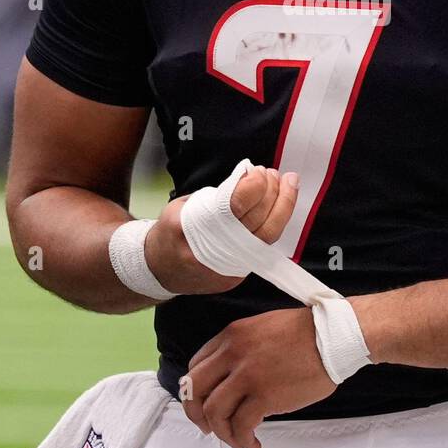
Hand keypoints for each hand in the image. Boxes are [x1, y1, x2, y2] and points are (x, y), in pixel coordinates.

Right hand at [144, 165, 298, 295]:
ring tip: (286, 184)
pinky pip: (264, 246)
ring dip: (282, 206)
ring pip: (268, 236)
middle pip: (257, 221)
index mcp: (194, 228)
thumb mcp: (185, 205)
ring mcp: (227, 268)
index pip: (235, 206)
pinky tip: (280, 206)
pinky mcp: (238, 277)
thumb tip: (249, 178)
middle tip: (275, 174)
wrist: (160, 270)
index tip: (259, 171)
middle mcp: (212, 252)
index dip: (253, 186)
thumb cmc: (172, 231)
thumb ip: (218, 195)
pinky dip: (275, 223)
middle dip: (272, 192)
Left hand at [181, 307, 337, 447]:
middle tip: (207, 427)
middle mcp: (233, 354)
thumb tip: (230, 378)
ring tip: (236, 440)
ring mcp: (247, 376)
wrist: (332, 336)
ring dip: (221, 432)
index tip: (204, 403)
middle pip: (195, 390)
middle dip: (196, 414)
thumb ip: (240, 348)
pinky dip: (243, 440)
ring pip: (214, 412)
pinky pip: (241, 426)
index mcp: (232, 336)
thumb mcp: (261, 328)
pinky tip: (252, 443)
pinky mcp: (265, 396)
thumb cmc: (306, 333)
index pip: (196, 366)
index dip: (197, 390)